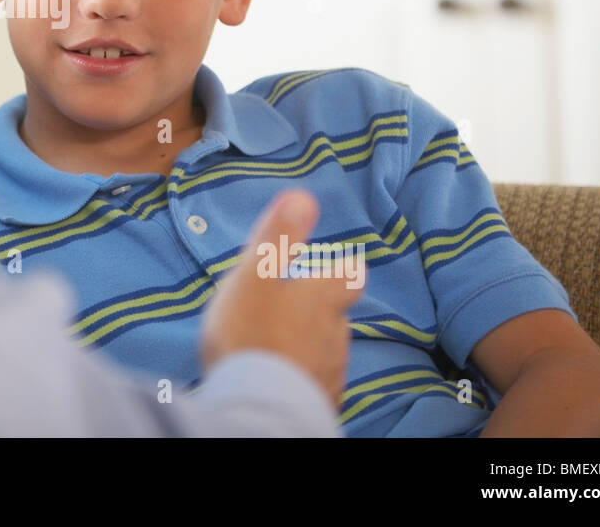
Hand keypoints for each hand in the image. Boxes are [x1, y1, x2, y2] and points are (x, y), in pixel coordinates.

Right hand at [198, 188, 362, 406]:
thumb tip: (302, 195)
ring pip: (326, 349)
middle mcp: (335, 333)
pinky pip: (313, 383)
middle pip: (337, 315)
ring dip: (308, 344)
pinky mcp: (317, 402)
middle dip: (320, 309)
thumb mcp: (256, 275)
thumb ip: (278, 236)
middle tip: (291, 307)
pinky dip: (301, 375)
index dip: (341, 269)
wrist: (258, 404)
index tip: (334, 265)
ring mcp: (329, 371)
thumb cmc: (251, 331)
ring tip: (280, 344)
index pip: (348, 275)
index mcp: (322, 297)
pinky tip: (282, 376)